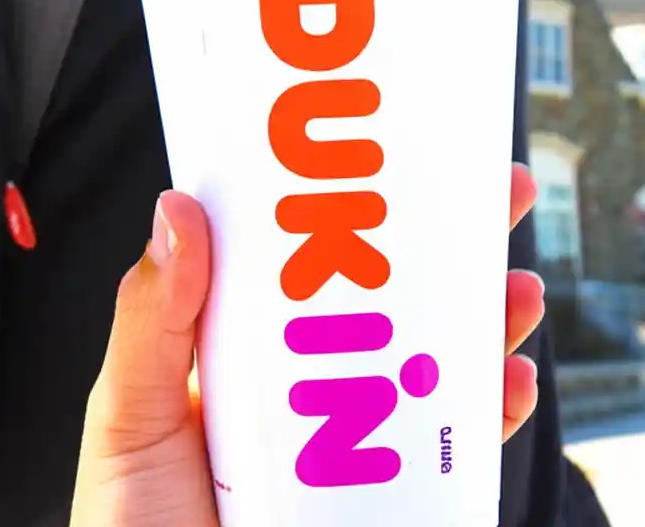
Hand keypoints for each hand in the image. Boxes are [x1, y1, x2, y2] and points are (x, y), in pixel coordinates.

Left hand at [70, 164, 544, 525]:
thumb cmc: (131, 525)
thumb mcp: (127, 418)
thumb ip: (150, 323)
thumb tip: (179, 210)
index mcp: (251, 351)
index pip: (317, 261)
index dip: (363, 206)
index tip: (402, 153)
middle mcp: (317, 385)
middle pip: (398, 299)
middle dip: (456, 245)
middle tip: (497, 193)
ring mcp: (362, 438)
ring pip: (441, 362)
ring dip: (490, 319)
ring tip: (517, 291)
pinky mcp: (397, 491)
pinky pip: (460, 444)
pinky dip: (494, 409)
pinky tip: (507, 383)